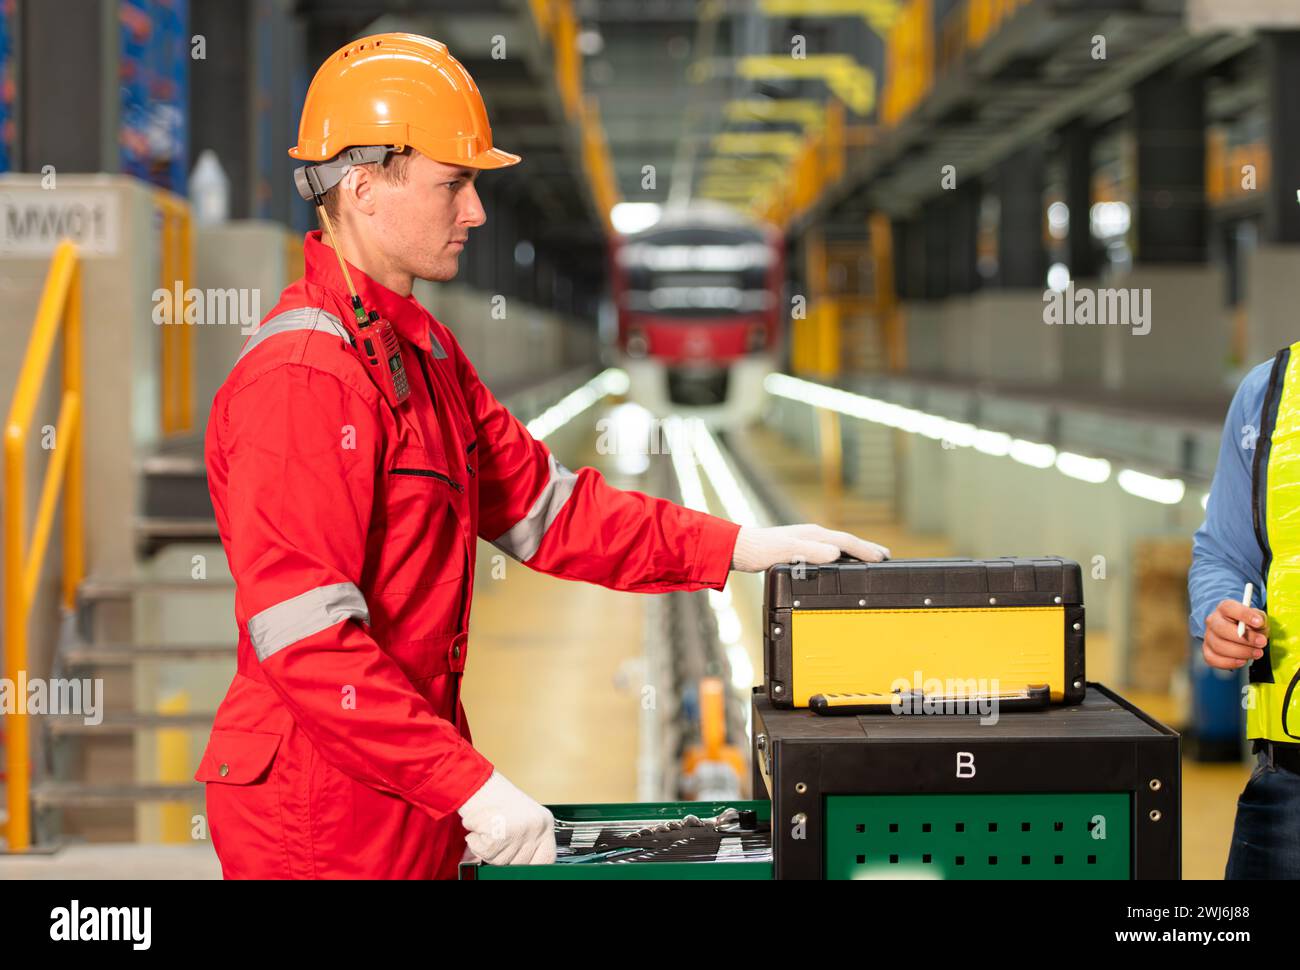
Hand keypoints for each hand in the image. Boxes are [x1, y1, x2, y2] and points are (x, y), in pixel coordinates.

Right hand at [456, 770, 555, 865]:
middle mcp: (535, 828)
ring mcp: (520, 832)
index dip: (532, 865)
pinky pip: (485, 853)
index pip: (546, 858)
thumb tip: (516, 870)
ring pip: (500, 861)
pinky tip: (480, 827)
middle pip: (520, 863)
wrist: (478, 783)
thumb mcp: (520, 819)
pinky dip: (476, 843)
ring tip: (488, 827)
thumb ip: (523, 843)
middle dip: (504, 856)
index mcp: (544, 824)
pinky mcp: (500, 835)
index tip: (521, 865)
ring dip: (488, 849)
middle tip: (496, 838)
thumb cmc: (496, 800)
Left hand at [730, 523, 889, 572]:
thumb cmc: (758, 550)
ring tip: (869, 559)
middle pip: (846, 541)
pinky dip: (840, 555)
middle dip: (866, 548)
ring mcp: (805, 540)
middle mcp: (812, 534)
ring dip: (855, 552)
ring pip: (837, 545)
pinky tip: (839, 561)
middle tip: (886, 557)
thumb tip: (835, 554)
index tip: (882, 559)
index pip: (846, 542)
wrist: (737, 548)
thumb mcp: (785, 552)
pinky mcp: (798, 548)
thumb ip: (809, 552)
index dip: (865, 551)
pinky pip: (827, 550)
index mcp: (813, 534)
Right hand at [1202, 599, 1267, 670]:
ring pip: (1218, 646)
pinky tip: (1242, 660)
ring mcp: (1208, 637)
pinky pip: (1213, 659)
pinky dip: (1229, 662)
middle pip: (1221, 629)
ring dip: (1241, 652)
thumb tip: (1258, 625)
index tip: (1259, 622)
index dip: (1244, 614)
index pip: (1229, 608)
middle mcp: (1213, 621)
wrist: (1238, 632)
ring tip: (1257, 653)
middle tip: (1262, 642)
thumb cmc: (1249, 625)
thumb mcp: (1258, 618)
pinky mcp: (1207, 651)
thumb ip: (1260, 620)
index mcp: (1224, 608)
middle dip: (1244, 639)